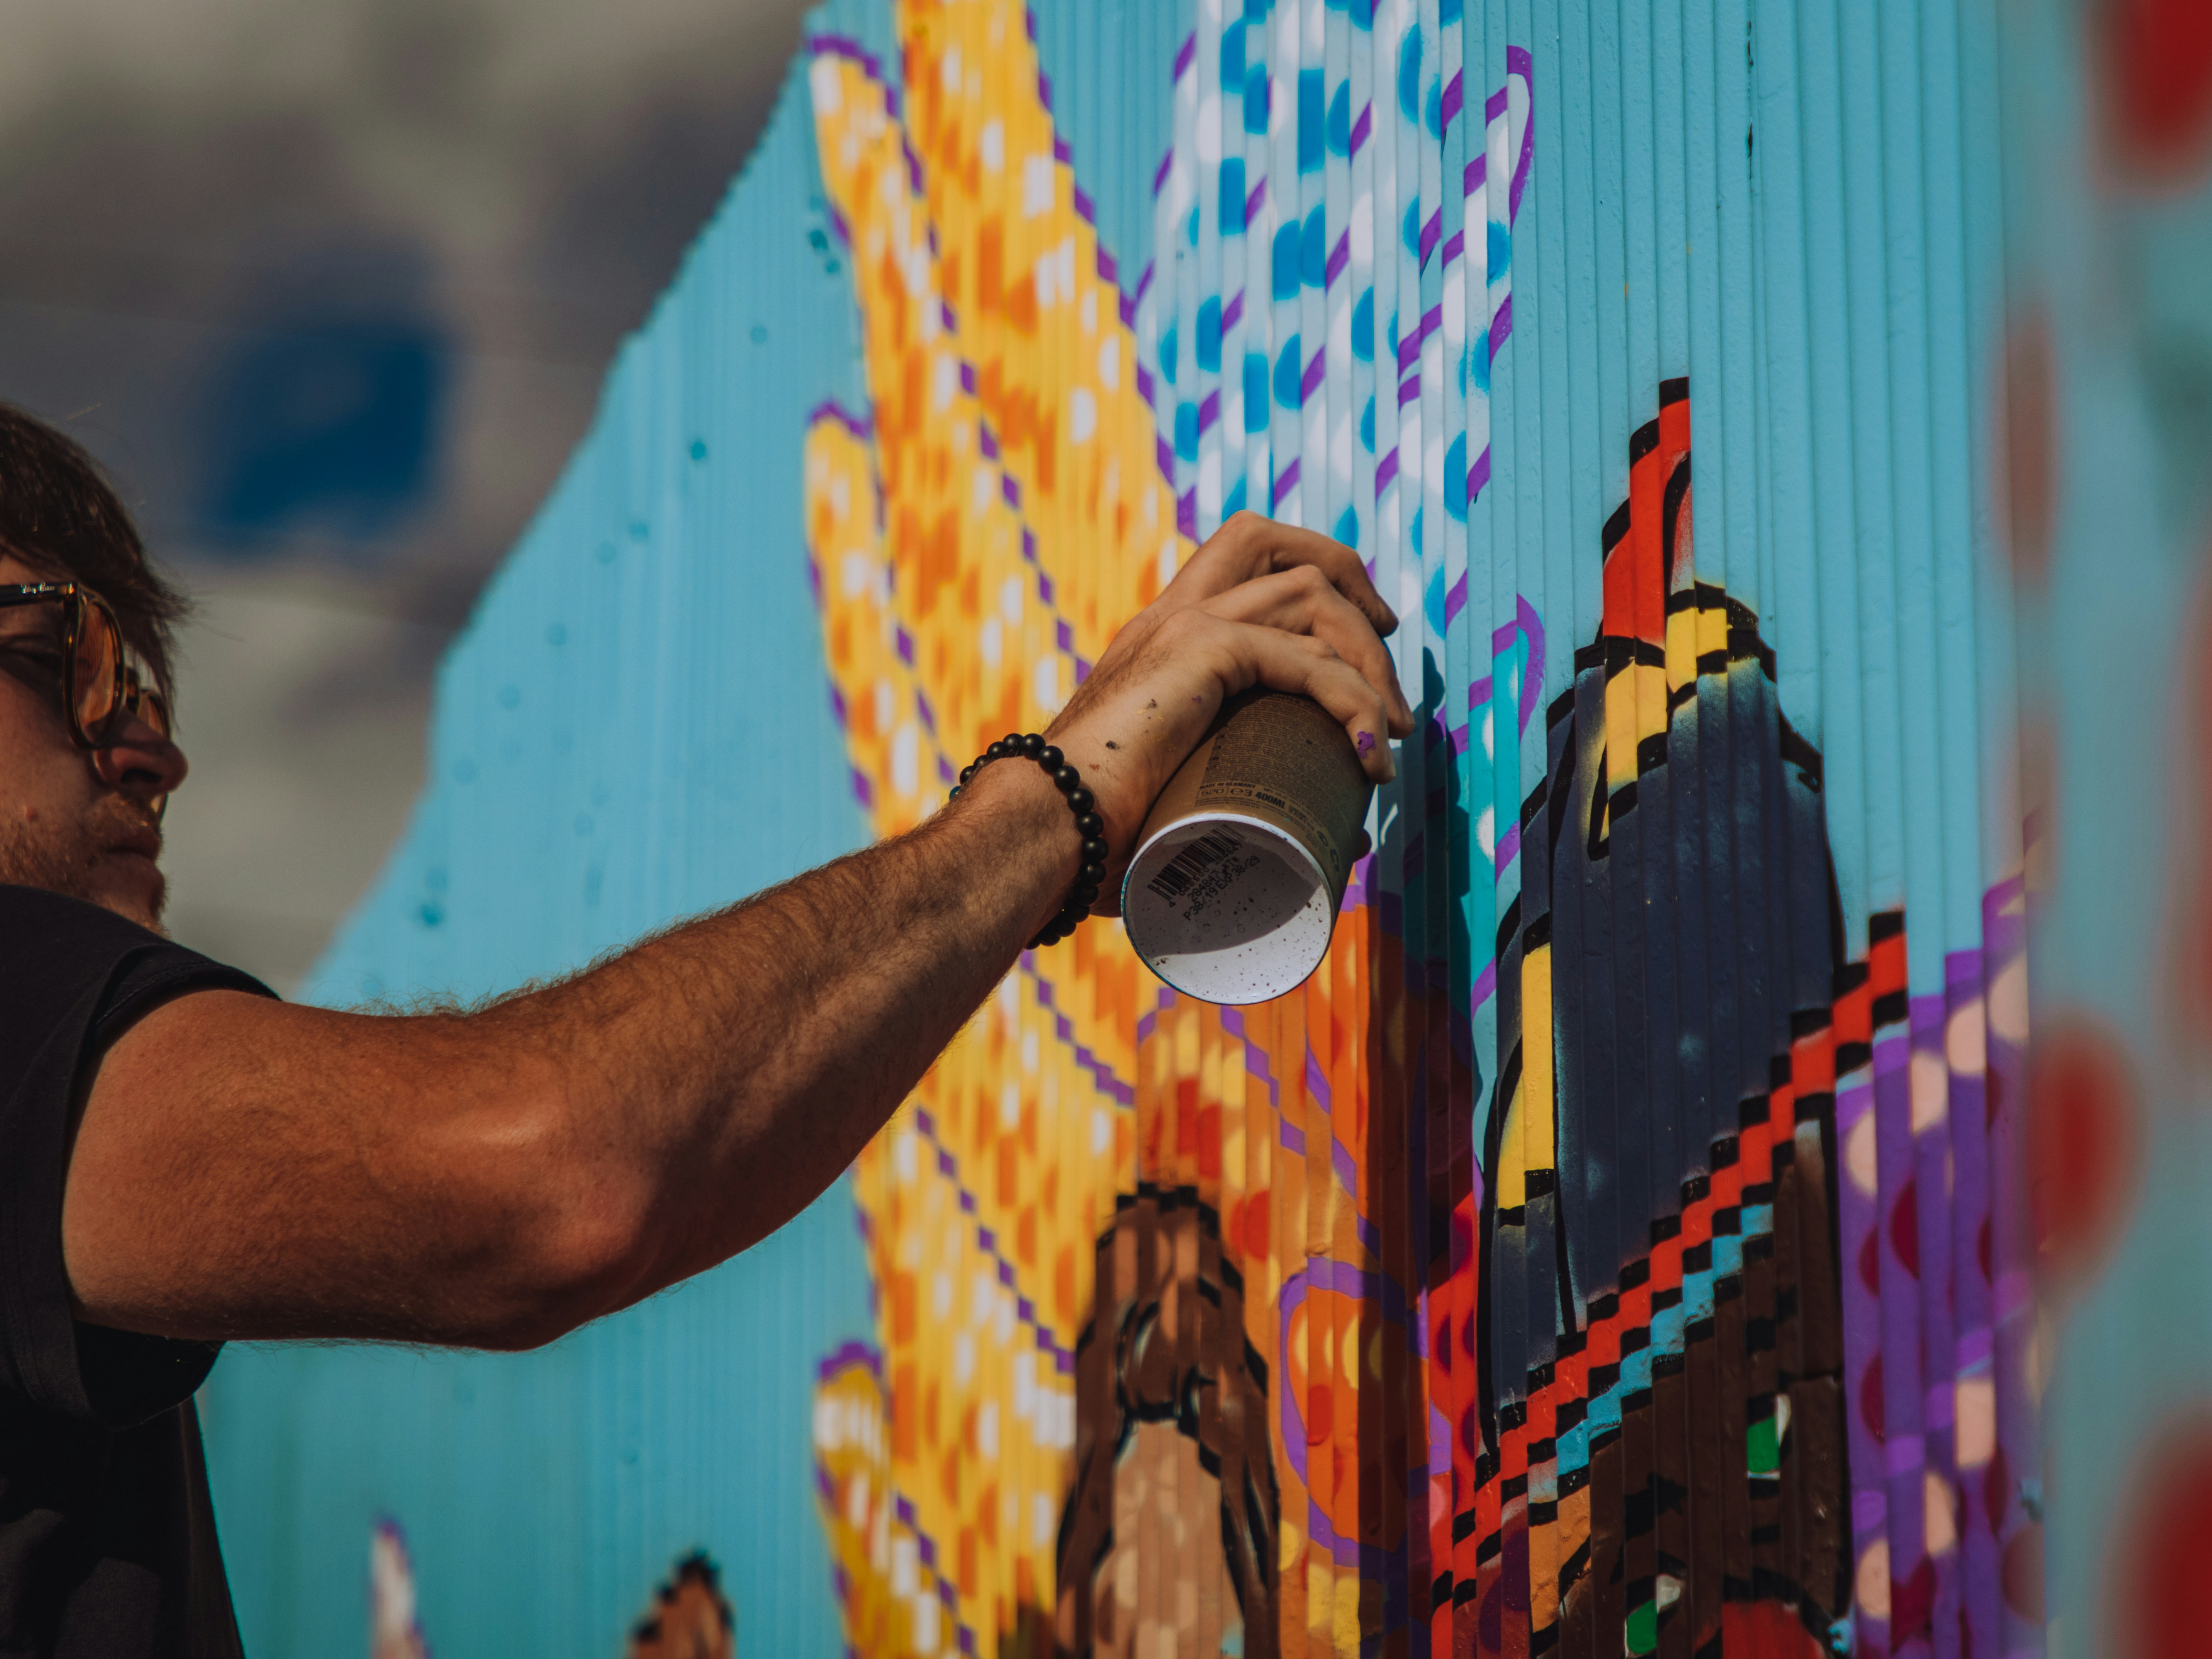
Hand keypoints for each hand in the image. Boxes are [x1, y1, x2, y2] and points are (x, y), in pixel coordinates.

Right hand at [1044, 511, 1417, 909]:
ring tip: (1389, 737)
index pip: (1244, 561)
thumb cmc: (1096, 839)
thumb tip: (1344, 840)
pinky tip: (1369, 757)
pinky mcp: (1199, 650)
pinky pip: (1306, 658)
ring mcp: (1182, 625)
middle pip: (1281, 548)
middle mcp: (1172, 617)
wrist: (1042, 830)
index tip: (1362, 651)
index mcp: (1162, 642)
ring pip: (1309, 593)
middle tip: (1389, 673)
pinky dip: (1353, 703)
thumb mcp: (1184, 800)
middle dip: (1354, 590)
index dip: (1315, 581)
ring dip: (1367, 662)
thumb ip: (1249, 802)